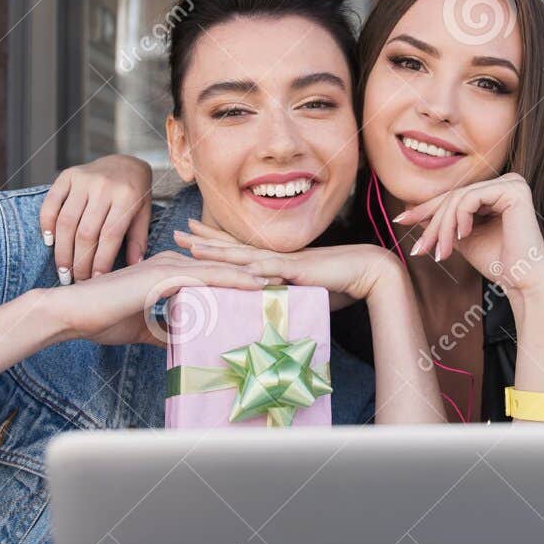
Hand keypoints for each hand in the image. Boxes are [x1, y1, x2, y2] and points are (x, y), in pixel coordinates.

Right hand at [39, 154, 153, 281]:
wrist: (125, 162)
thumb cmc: (135, 194)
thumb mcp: (144, 214)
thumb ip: (138, 240)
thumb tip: (134, 267)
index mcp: (127, 196)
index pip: (110, 235)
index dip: (101, 261)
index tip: (95, 281)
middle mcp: (104, 186)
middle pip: (86, 232)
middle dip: (79, 262)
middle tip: (76, 281)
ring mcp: (84, 179)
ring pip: (67, 221)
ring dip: (62, 251)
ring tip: (63, 271)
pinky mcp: (67, 175)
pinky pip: (51, 203)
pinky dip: (47, 224)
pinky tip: (49, 242)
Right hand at [57, 250, 270, 346]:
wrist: (71, 313)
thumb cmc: (102, 318)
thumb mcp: (142, 328)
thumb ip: (165, 330)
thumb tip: (183, 343)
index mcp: (168, 272)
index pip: (213, 274)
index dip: (242, 279)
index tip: (270, 288)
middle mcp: (171, 263)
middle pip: (221, 266)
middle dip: (255, 273)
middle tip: (288, 279)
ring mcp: (166, 267)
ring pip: (218, 268)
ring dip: (250, 273)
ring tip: (281, 279)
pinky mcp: (160, 276)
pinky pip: (203, 276)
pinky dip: (230, 279)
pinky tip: (252, 284)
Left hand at [174, 225, 399, 303]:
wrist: (367, 270)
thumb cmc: (339, 282)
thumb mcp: (304, 292)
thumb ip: (286, 298)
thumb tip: (275, 311)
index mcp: (274, 260)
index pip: (238, 249)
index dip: (213, 242)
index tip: (190, 235)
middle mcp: (275, 256)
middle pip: (233, 246)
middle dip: (204, 240)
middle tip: (177, 232)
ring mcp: (284, 261)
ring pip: (244, 255)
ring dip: (218, 252)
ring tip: (192, 247)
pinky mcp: (298, 270)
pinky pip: (271, 269)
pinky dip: (252, 269)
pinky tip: (235, 269)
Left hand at [393, 173, 543, 298]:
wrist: (522, 281)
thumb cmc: (498, 263)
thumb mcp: (463, 238)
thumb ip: (445, 223)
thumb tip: (415, 211)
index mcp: (498, 191)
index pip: (455, 196)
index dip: (426, 209)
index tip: (401, 220)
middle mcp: (507, 182)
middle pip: (454, 196)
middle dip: (433, 224)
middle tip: (420, 249)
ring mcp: (512, 183)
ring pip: (459, 197)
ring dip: (443, 227)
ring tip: (442, 252)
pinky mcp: (514, 189)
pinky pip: (470, 198)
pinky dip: (460, 218)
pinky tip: (463, 236)